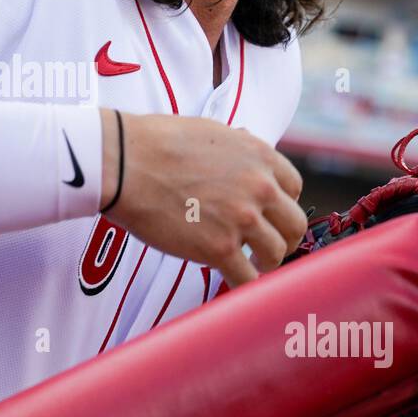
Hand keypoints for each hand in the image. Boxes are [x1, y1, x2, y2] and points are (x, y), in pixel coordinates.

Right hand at [99, 109, 305, 287]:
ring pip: (276, 253)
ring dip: (265, 263)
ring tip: (249, 266)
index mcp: (259, 156)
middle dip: (283, 237)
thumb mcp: (211, 131)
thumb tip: (245, 161)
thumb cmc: (155, 143)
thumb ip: (237, 150)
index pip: (293, 188)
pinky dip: (245, 285)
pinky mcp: (219, 248)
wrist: (124, 162)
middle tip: (266, 247)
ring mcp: (242, 219)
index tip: (268, 216)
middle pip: (293, 224)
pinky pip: (249, 279)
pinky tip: (233, 281)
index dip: (280, 205)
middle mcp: (259, 186)